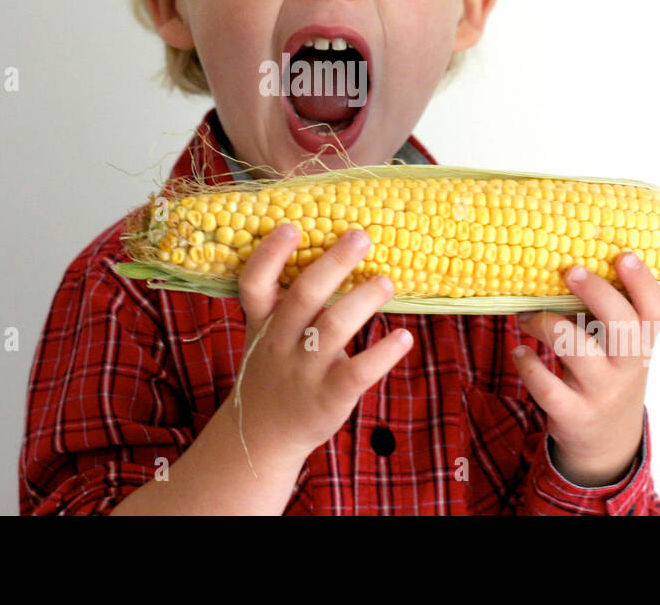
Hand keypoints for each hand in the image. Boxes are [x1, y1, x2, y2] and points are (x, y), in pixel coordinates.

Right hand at [229, 223, 412, 470]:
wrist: (263, 433)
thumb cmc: (275, 369)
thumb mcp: (267, 333)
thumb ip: (289, 300)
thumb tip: (335, 249)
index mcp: (262, 321)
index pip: (254, 284)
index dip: (270, 255)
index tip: (292, 226)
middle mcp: (279, 343)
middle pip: (303, 297)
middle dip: (333, 264)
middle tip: (361, 237)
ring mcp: (303, 371)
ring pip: (332, 329)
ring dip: (363, 301)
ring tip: (387, 281)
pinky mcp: (328, 398)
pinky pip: (358, 372)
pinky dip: (383, 353)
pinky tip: (404, 337)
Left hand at [513, 252, 659, 485]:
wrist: (606, 441)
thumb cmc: (608, 375)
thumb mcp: (620, 349)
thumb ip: (608, 312)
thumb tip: (569, 257)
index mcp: (642, 344)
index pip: (655, 312)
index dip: (643, 282)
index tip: (623, 254)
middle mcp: (627, 367)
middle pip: (623, 326)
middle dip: (596, 293)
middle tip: (569, 270)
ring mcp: (601, 392)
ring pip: (579, 351)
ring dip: (547, 324)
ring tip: (526, 317)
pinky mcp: (573, 413)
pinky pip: (547, 386)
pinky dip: (528, 364)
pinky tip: (519, 352)